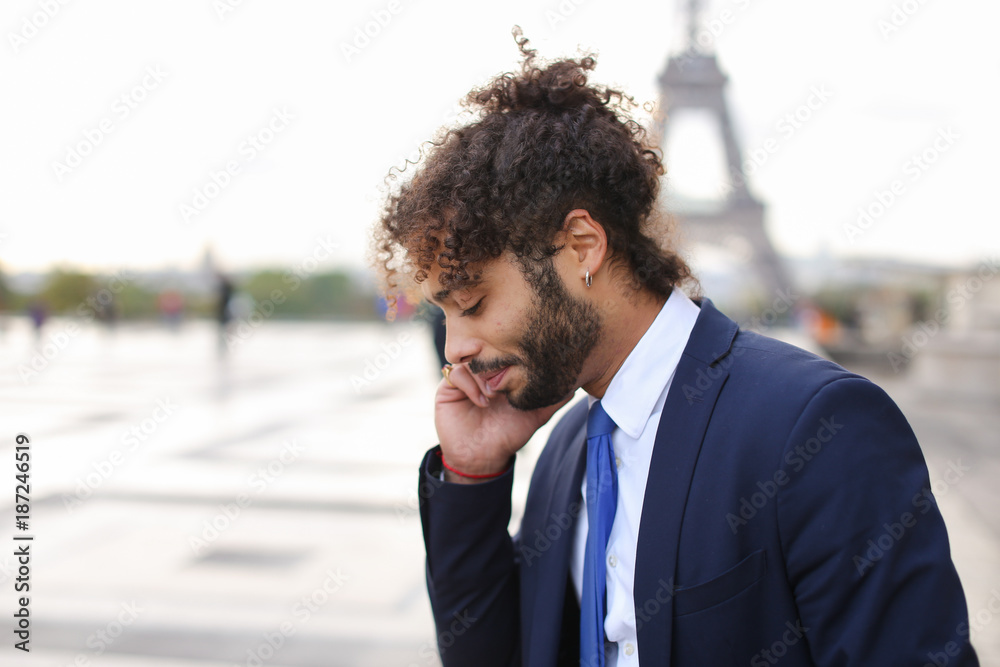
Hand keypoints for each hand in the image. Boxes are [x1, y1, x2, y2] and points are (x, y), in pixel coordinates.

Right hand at [435, 363, 572, 483]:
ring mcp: (465, 378)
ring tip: (493, 398)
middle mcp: (483, 372)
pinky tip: (482, 402)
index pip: (506, 353)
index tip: (524, 367)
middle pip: (488, 351)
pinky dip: (471, 385)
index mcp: (502, 373)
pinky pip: (457, 372)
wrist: (482, 457)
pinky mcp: (448, 387)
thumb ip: (553, 400)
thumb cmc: (509, 435)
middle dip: (499, 364)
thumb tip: (575, 387)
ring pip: (473, 360)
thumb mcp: (535, 415)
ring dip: (485, 377)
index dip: (514, 357)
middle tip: (507, 380)